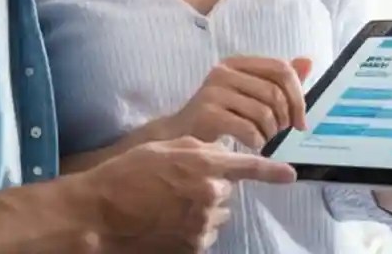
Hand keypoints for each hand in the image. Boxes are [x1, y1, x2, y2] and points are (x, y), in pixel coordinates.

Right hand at [79, 136, 296, 252]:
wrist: (100, 213)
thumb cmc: (128, 175)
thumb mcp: (165, 149)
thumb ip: (198, 151)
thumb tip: (220, 156)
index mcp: (203, 165)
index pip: (249, 168)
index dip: (273, 172)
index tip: (291, 175)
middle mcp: (209, 195)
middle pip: (226, 191)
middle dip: (211, 188)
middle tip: (180, 187)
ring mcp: (201, 224)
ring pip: (216, 214)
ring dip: (203, 209)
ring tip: (170, 206)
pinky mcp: (193, 247)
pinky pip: (203, 235)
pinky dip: (191, 229)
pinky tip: (167, 222)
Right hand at [161, 56, 313, 149]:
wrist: (182, 135)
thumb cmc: (221, 115)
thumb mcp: (250, 95)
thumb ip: (278, 80)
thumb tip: (307, 61)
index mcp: (238, 62)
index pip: (281, 69)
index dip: (298, 96)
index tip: (300, 122)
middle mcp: (224, 71)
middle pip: (275, 93)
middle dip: (285, 119)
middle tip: (280, 133)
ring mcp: (213, 91)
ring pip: (263, 113)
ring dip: (270, 133)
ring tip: (264, 139)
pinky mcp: (207, 113)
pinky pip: (248, 129)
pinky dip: (257, 141)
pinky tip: (252, 144)